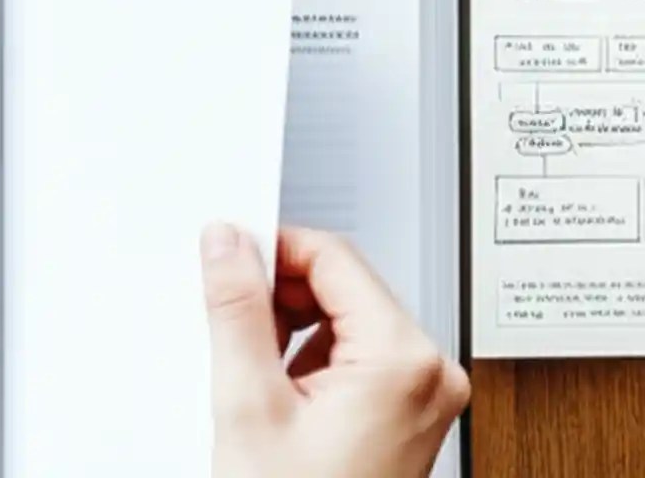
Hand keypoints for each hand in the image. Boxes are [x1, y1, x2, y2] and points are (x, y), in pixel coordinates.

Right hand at [200, 224, 469, 477]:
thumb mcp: (249, 404)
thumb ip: (236, 310)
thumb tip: (227, 244)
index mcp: (404, 360)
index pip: (334, 257)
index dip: (273, 246)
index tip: (229, 250)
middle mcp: (429, 372)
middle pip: (343, 284)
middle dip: (280, 292)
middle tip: (228, 312)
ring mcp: (423, 393)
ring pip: (346, 317)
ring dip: (292, 325)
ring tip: (251, 365)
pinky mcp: (406, 411)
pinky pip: (355, 352)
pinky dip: (310, 355)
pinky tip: (275, 385)